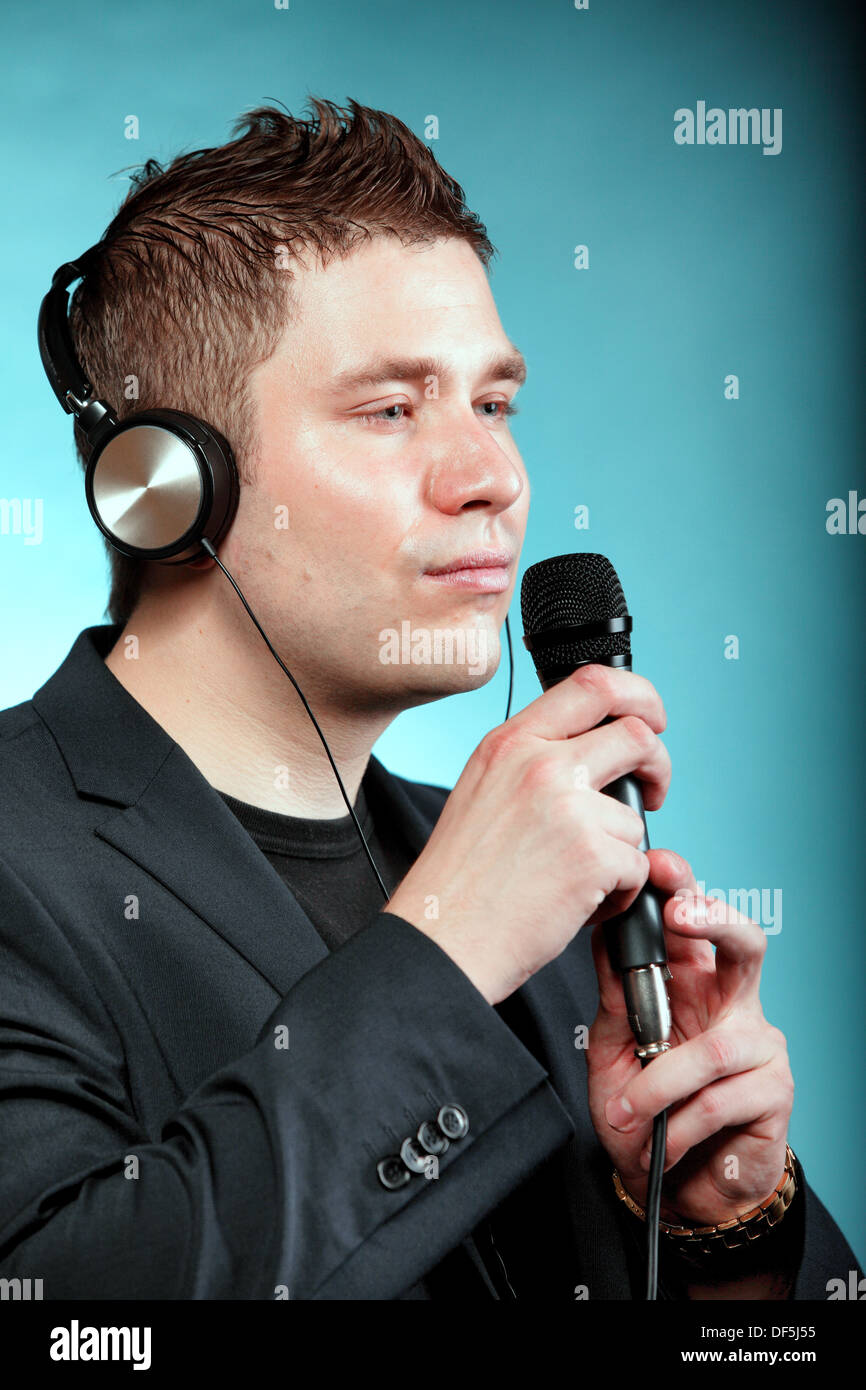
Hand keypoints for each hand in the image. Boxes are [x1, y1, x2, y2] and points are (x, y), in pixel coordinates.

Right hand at [387, 665, 670, 1004]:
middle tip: (655, 794)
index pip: (591, 684)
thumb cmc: (459, 881)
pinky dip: (619, 893)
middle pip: (636, 734)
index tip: (650, 722)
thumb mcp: (483, 791)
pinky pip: (637, 865)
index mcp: (509, 742)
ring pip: (636, 817)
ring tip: (579, 881)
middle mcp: (538, 763)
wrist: (440, 939)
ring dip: (622, 854)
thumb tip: (595, 754)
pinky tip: (580, 905)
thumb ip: (532, 761)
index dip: (638, 696)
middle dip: (659, 763)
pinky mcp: (590, 853)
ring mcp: (567, 806)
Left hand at [586, 850, 793, 1226]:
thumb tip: (600, 932)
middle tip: (677, 916)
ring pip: (712, 1049)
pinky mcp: (774, 1092)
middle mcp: (733, 1003)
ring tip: (626, 1113)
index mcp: (695, 982)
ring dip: (657, 1086)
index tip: (658, 867)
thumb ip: (614, 994)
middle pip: (745, 944)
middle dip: (714, 920)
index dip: (684, 890)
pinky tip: (660, 1143)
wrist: (675, 1186)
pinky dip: (677, 1124)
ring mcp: (759, 1046)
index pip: (698, 922)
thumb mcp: (614, 1044)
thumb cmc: (646, 1110)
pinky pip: (718, 1100)